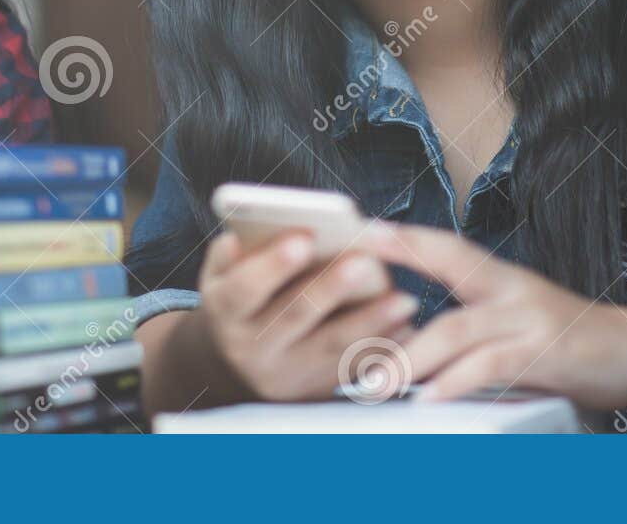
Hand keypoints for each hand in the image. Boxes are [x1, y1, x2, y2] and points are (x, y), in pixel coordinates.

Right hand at [197, 229, 420, 401]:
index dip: (273, 264)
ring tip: (403, 299)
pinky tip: (407, 329)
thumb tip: (235, 240)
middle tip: (363, 262)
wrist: (236, 366)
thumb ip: (227, 257)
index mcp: (224, 312)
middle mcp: (251, 348)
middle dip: (330, 288)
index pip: (245, 288)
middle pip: (294, 316)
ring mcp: (285, 374)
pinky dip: (380, 349)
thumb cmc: (238, 302)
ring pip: (330, 346)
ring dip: (369, 323)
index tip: (305, 237)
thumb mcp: (220, 278)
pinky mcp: (314, 390)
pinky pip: (351, 369)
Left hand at [363, 222, 626, 408]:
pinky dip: (457, 381)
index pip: (443, 245)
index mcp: (499, 277)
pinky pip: (491, 364)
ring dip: (410, 357)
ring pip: (457, 329)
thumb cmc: (568, 341)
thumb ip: (469, 325)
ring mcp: (529, 318)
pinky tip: (430, 397)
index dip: (401, 236)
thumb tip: (408, 341)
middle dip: (393, 288)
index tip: (358, 232)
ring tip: (374, 381)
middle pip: (445, 270)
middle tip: (344, 306)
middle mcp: (511, 287)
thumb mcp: (515, 320)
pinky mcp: (546, 353)